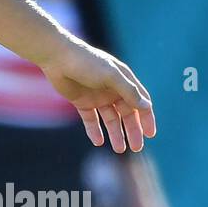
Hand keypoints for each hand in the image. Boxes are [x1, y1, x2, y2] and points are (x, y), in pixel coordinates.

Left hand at [40, 37, 156, 152]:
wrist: (57, 57)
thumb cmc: (86, 62)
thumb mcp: (111, 75)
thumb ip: (128, 90)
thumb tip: (146, 106)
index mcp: (124, 81)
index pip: (140, 102)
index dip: (146, 118)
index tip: (150, 134)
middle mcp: (113, 90)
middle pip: (127, 114)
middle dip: (132, 131)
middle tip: (136, 148)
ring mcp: (98, 97)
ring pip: (110, 120)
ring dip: (116, 134)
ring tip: (119, 149)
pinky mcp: (82, 102)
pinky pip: (91, 120)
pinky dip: (95, 130)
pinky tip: (98, 141)